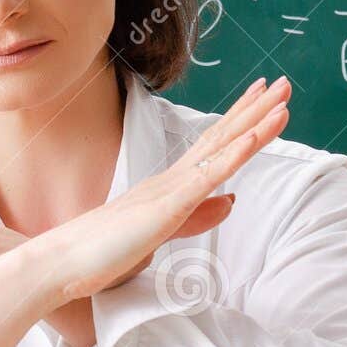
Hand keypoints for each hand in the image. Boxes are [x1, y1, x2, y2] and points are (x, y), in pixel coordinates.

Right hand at [43, 75, 291, 302]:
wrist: (63, 263)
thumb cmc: (105, 251)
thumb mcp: (163, 230)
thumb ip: (198, 215)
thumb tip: (232, 200)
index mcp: (171, 183)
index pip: (213, 145)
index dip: (241, 120)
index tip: (264, 97)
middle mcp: (173, 177)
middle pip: (222, 136)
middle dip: (255, 109)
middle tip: (284, 84)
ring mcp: (171, 189)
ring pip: (220, 148)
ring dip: (254, 122)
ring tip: (281, 98)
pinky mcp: (168, 206)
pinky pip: (206, 177)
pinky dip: (232, 154)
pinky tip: (253, 136)